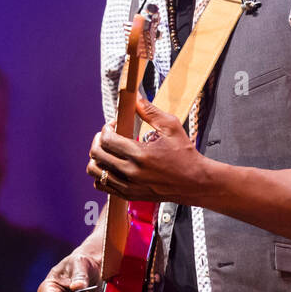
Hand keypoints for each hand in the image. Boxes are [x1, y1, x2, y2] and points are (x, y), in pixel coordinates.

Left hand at [86, 98, 209, 203]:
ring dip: (97, 157)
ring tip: (108, 150)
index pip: (107, 139)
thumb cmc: (185, 155)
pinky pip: (101, 185)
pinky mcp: (129, 195)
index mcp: (140, 154)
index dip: (106, 128)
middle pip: (96, 154)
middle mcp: (131, 172)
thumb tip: (135, 97)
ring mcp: (129, 186)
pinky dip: (101, 174)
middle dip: (98, 140)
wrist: (195, 183)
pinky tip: (112, 165)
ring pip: (95, 171)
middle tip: (108, 135)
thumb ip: (150, 111)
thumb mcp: (171, 127)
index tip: (114, 125)